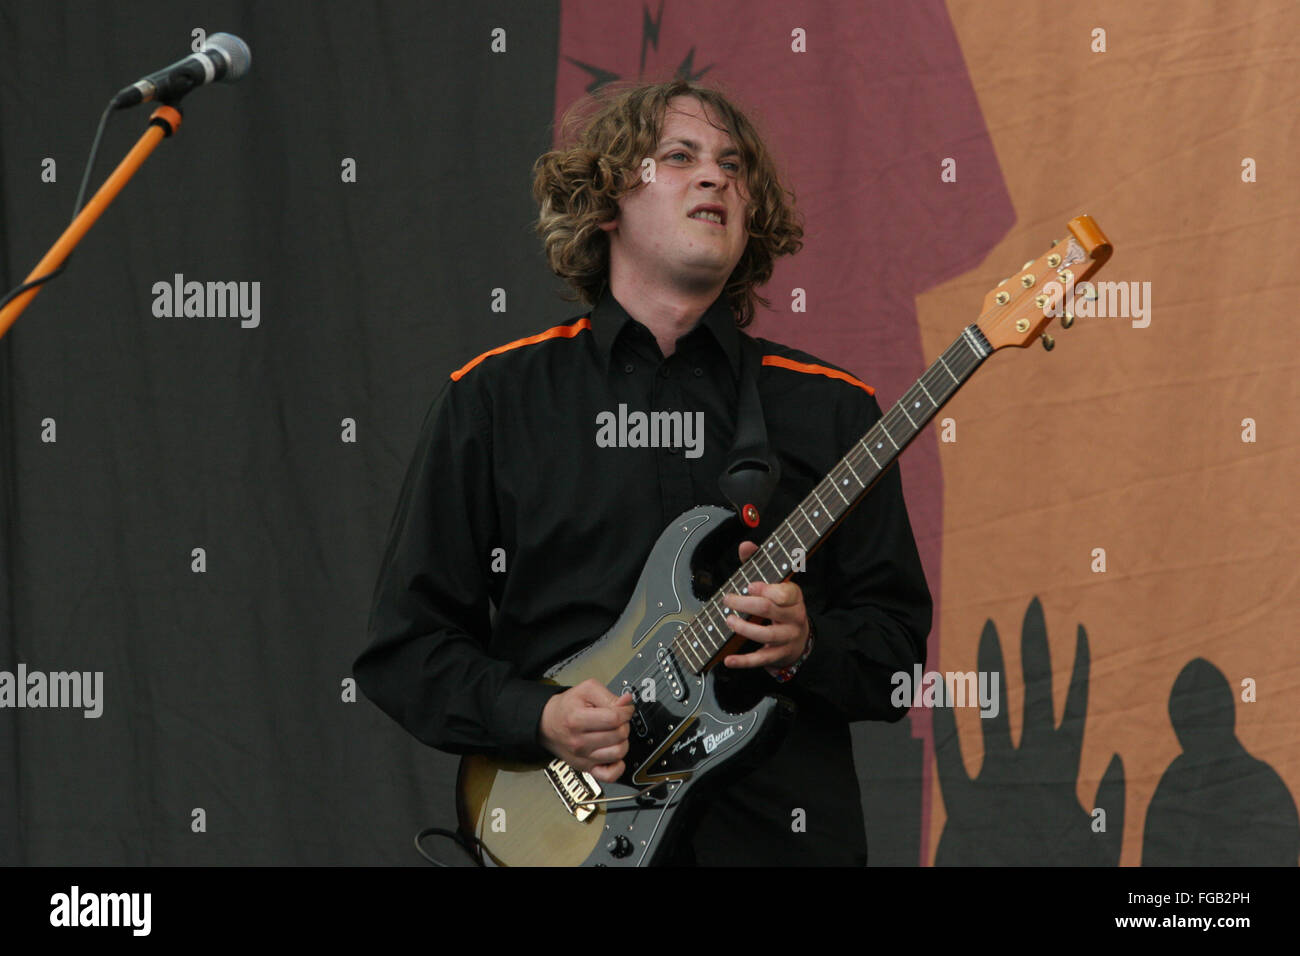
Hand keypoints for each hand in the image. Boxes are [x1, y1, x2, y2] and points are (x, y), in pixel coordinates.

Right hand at [538, 679, 633, 782]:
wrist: (547, 724)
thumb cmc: (567, 708)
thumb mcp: (585, 690)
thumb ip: (608, 695)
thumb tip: (626, 702)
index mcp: (577, 720)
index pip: (615, 718)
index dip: (625, 711)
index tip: (624, 709)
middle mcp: (579, 742)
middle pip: (619, 735)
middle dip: (624, 724)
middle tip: (617, 720)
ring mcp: (583, 757)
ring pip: (618, 753)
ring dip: (622, 741)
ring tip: (615, 734)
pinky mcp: (586, 768)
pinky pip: (610, 775)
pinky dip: (618, 766)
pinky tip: (615, 754)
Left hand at [720, 541, 809, 670]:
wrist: (800, 638)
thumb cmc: (782, 606)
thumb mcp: (775, 584)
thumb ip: (758, 563)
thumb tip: (745, 545)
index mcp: (793, 597)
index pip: (784, 592)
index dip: (765, 589)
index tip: (749, 585)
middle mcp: (793, 617)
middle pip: (769, 609)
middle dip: (745, 603)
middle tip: (729, 600)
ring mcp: (787, 637)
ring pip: (766, 634)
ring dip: (744, 628)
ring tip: (729, 620)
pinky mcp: (778, 655)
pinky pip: (760, 659)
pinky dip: (743, 661)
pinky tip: (728, 660)